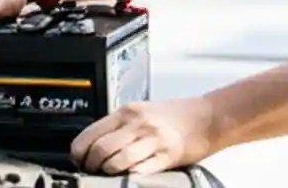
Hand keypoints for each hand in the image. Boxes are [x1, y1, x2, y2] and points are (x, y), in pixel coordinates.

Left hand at [70, 98, 219, 175]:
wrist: (208, 117)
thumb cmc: (176, 116)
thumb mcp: (141, 111)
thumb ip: (119, 126)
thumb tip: (93, 145)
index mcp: (127, 112)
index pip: (90, 133)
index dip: (79, 152)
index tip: (79, 160)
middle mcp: (137, 124)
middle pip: (101, 149)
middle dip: (91, 166)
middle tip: (91, 171)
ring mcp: (152, 139)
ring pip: (117, 160)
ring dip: (108, 172)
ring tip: (108, 175)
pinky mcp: (166, 156)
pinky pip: (140, 170)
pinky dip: (130, 176)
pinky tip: (128, 176)